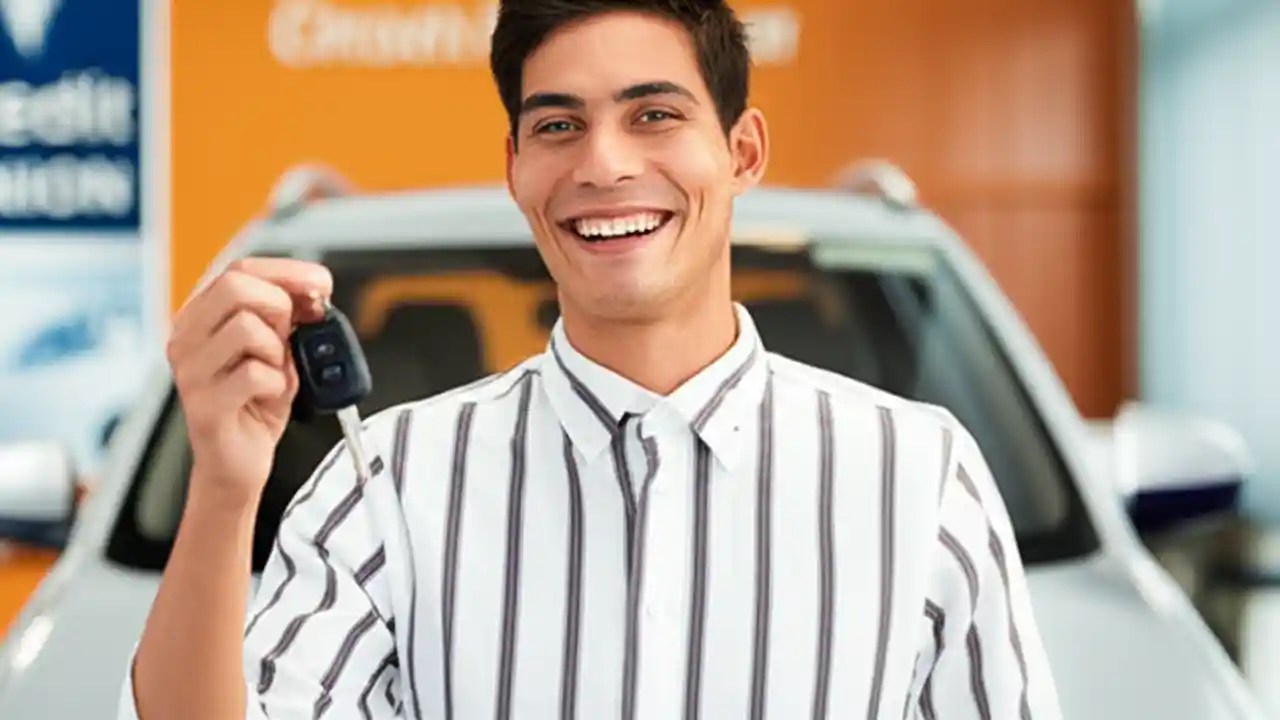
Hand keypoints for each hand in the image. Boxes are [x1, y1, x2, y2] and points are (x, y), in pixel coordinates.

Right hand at [166, 257, 331, 505]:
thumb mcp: (276, 349)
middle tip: (289, 336)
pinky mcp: (205, 405)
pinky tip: (269, 397)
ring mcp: (191, 372)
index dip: (287, 272)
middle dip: (280, 306)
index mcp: (199, 318)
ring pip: (246, 327)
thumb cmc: (254, 405)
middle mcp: (185, 339)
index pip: (239, 269)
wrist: (236, 466)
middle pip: (236, 286)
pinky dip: (277, 385)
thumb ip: (287, 317)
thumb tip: (313, 289)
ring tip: (273, 374)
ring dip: (277, 352)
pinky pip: (255, 374)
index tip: (320, 285)